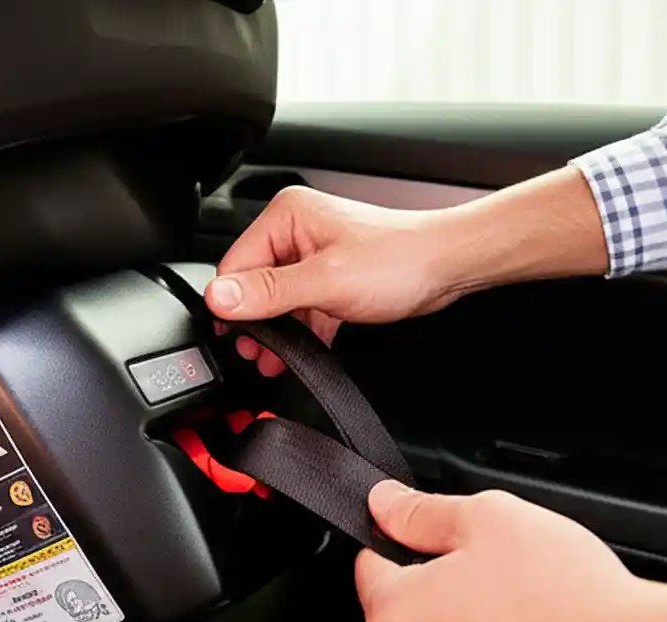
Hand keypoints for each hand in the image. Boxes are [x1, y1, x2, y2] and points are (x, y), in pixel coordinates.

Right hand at [204, 168, 609, 375]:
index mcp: (287, 217)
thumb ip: (268, 292)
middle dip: (254, 321)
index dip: (231, 305)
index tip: (233, 336)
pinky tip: (296, 353)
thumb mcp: (325, 282)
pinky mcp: (331, 276)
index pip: (236, 264)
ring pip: (278, 298)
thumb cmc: (399, 261)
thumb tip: (220, 298)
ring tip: (272, 360)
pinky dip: (299, 330)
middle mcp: (296, 230)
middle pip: (254, 283)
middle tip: (255, 352)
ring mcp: (314, 253)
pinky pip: (302, 305)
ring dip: (276, 330)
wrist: (447, 267)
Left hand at [355, 481, 666, 621]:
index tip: (433, 533)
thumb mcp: (489, 517)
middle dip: (439, 586)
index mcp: (395, 614)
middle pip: (406, 611)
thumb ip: (423, 511)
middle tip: (496, 569)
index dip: (400, 539)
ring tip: (522, 610)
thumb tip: (385, 503)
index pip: (370, 564)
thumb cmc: (565, 596)